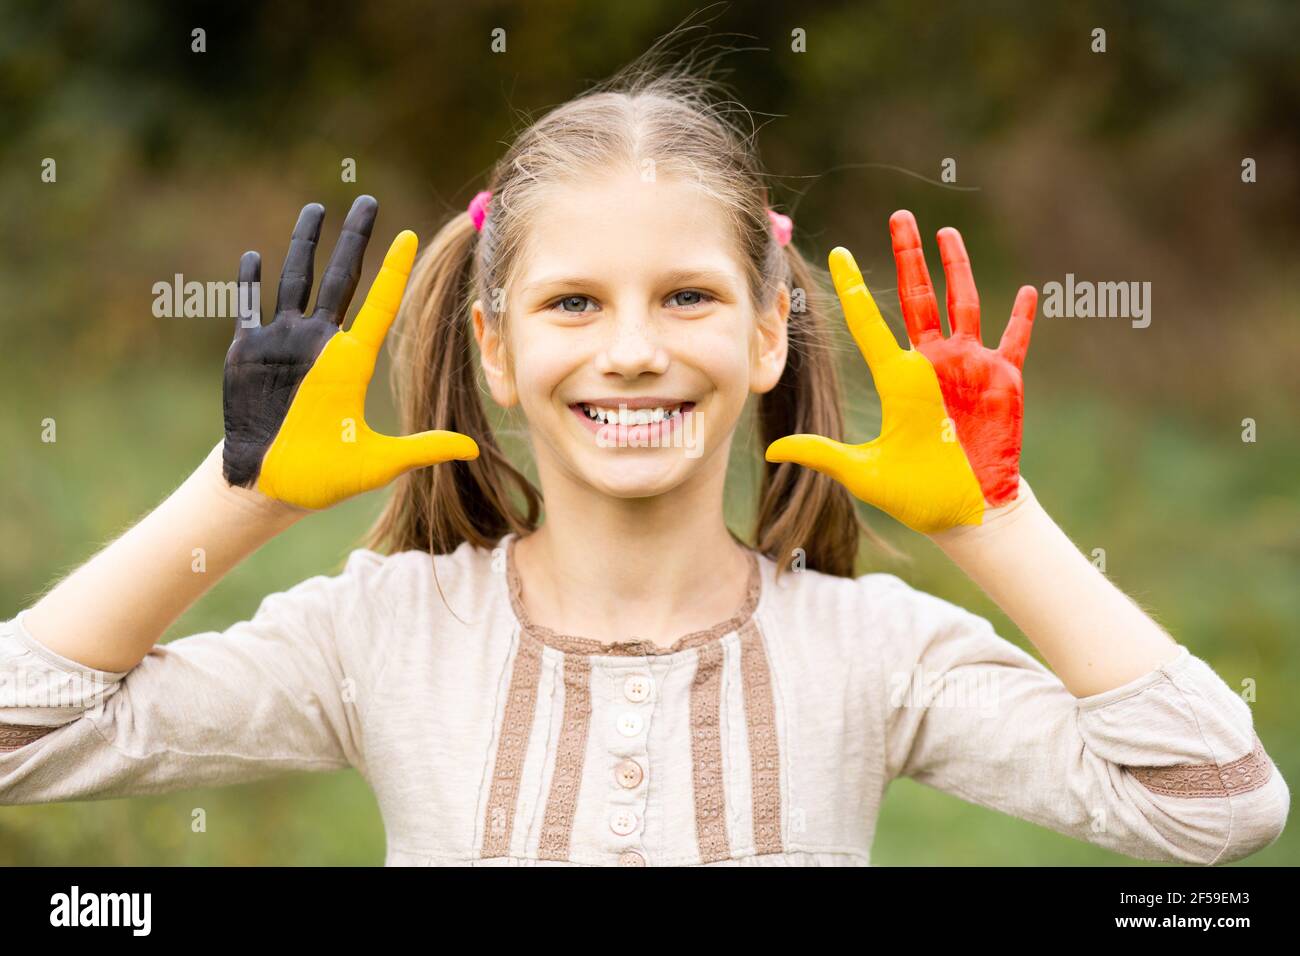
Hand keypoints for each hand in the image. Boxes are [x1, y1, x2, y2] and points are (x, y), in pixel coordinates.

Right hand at [222, 196, 478, 510]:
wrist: (271, 488)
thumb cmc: (324, 476)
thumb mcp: (380, 462)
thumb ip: (423, 448)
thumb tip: (474, 450)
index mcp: (351, 363)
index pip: (378, 306)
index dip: (391, 271)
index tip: (408, 236)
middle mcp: (320, 344)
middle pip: (340, 279)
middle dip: (353, 240)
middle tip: (366, 201)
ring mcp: (283, 343)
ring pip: (295, 279)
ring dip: (304, 244)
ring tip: (316, 211)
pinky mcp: (248, 352)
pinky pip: (249, 306)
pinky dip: (251, 280)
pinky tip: (255, 256)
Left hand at [765, 210, 1036, 534]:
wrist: (966, 513)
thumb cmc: (916, 494)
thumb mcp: (861, 472)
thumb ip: (821, 454)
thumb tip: (771, 452)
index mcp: (898, 380)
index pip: (869, 324)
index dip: (854, 288)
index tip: (837, 253)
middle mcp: (932, 365)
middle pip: (918, 297)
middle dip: (910, 256)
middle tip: (900, 217)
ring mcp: (969, 368)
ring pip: (963, 303)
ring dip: (957, 268)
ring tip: (946, 234)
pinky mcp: (1004, 380)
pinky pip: (1014, 340)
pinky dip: (1021, 317)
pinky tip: (1026, 291)